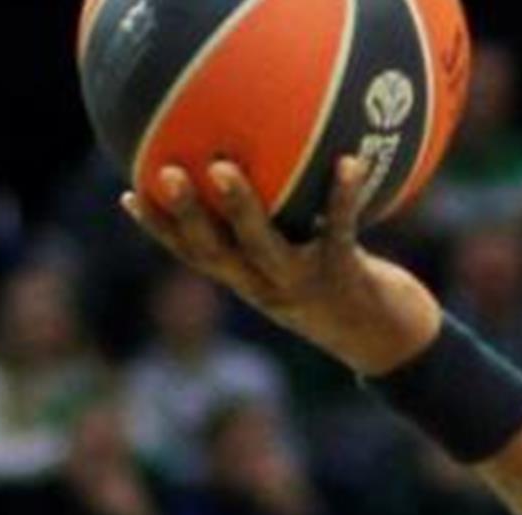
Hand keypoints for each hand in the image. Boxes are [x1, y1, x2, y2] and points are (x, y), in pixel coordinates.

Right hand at [122, 159, 439, 376]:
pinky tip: (350, 161)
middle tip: (165, 172)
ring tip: (224, 168)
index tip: (129, 194)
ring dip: (242, 209)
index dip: (161, 229)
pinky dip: (343, 197)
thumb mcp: (305, 262)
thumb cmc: (345, 291)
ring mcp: (306, 284)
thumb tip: (262, 168)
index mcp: (251, 282)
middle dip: (186, 216)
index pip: (195, 256)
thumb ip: (282, 227)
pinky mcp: (347, 277)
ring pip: (265, 248)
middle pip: (216, 253)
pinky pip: (340, 232)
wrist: (392, 345)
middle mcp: (269, 287)